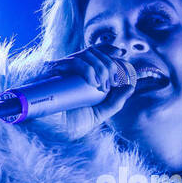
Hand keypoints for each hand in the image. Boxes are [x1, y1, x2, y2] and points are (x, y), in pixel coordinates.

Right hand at [21, 43, 136, 140]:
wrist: (50, 134)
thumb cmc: (70, 125)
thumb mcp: (98, 114)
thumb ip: (115, 102)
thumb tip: (130, 86)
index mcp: (81, 76)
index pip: (94, 53)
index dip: (108, 48)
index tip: (121, 52)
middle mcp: (71, 70)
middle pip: (93, 52)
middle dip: (109, 64)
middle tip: (113, 83)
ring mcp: (61, 70)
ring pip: (85, 55)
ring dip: (100, 67)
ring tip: (103, 87)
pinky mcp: (53, 73)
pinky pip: (73, 62)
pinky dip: (88, 69)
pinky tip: (93, 82)